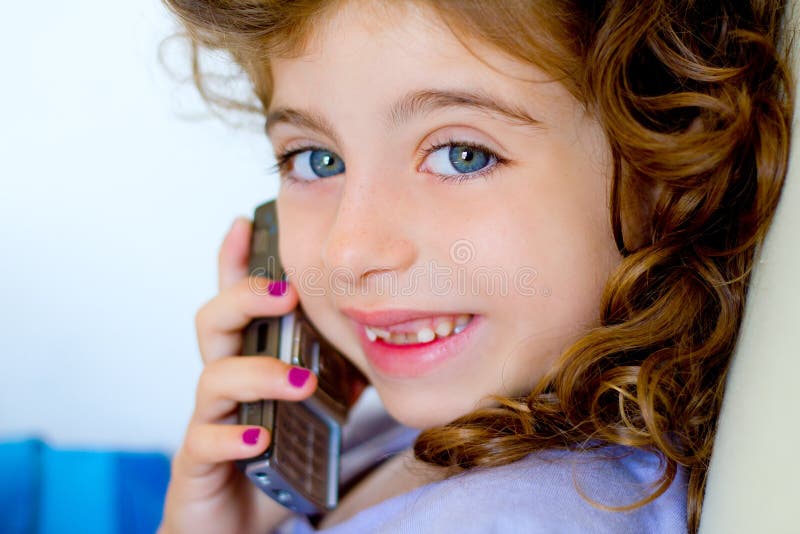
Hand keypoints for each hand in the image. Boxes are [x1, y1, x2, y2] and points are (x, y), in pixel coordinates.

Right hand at [158, 216, 317, 533]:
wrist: (245, 522)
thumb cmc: (282, 454)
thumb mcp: (318, 402)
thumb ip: (334, 366)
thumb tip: (376, 332)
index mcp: (251, 360)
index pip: (237, 302)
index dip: (234, 260)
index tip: (244, 222)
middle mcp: (225, 382)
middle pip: (214, 322)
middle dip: (244, 297)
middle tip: (285, 294)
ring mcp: (209, 420)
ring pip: (212, 377)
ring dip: (258, 371)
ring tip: (299, 381)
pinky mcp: (199, 463)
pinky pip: (204, 442)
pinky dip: (233, 437)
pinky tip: (260, 437)